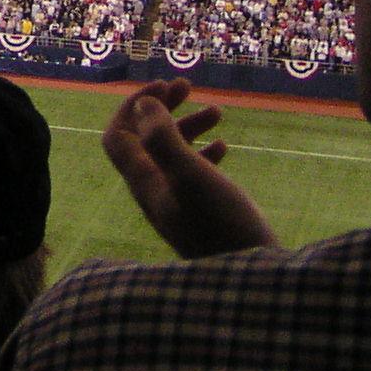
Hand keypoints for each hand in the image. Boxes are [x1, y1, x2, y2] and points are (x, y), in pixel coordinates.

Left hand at [102, 79, 279, 259]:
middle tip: (187, 85)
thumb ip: (163, 140)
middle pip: (144, 140)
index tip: (163, 88)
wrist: (253, 284)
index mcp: (144, 182)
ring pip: (172, 155)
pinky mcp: (201, 215)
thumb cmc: (222, 227)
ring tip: (218, 111)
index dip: (132, 106)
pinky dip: (204, 154)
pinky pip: (193, 176)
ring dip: (188, 127)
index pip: (118, 136)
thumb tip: (143, 105)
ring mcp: (178, 205)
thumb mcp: (191, 177)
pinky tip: (224, 147)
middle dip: (162, 109)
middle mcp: (155, 192)